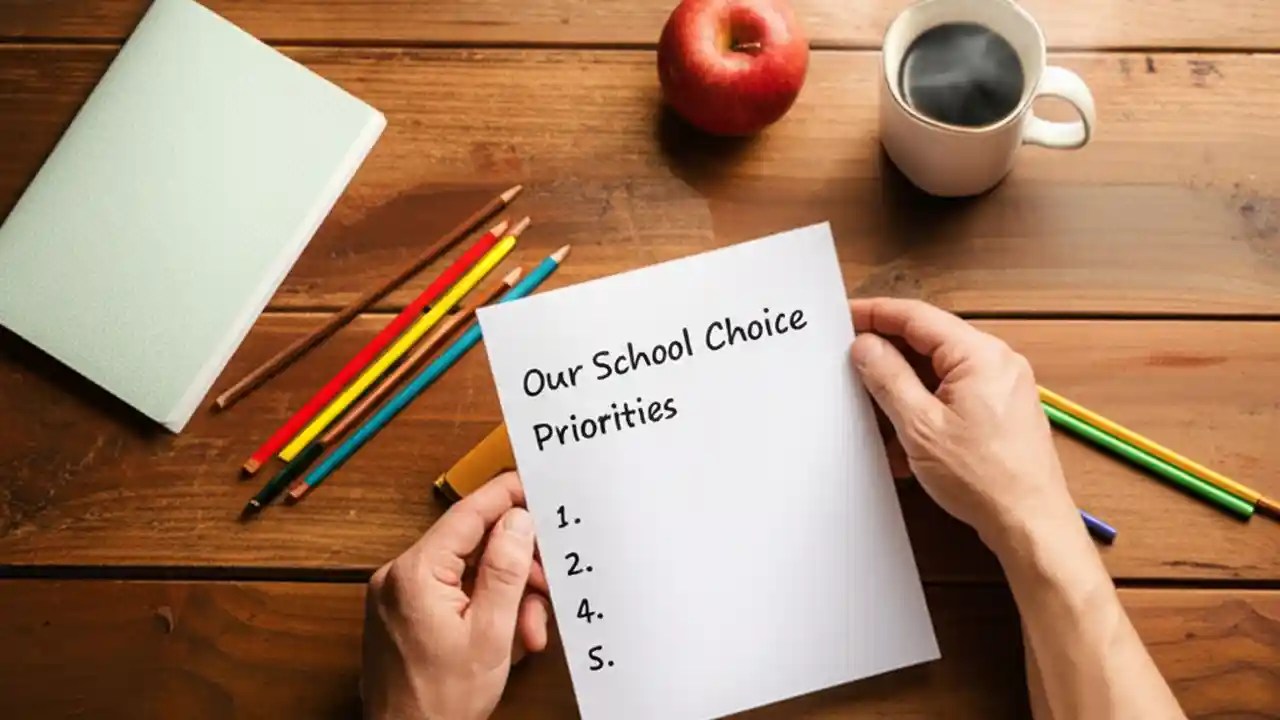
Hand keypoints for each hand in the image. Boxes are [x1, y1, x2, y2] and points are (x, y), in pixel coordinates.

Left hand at [362, 472, 551, 719]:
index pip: (468, 513)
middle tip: (542, 591)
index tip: (533, 484)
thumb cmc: (440, 702)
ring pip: (466, 572)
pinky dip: (482, 607)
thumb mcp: (491, 634)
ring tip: (526, 634)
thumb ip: (506, 570)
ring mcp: (397, 595)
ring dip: (504, 596)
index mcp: (415, 573)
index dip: (506, 496)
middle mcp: (398, 576)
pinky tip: (505, 637)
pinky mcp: (402, 612)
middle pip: (471, 545)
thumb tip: (518, 520)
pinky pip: (452, 592)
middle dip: (515, 568)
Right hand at [848, 298, 1077, 547]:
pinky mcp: (1002, 410)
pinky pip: (954, 394)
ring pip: (939, 371)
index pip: (917, 317)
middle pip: (929, 341)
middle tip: (850, 362)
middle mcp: (997, 361)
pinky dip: (925, 407)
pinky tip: (904, 436)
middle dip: (887, 354)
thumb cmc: (985, 479)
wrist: (1030, 523)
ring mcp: (1004, 385)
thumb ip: (887, 378)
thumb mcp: (919, 426)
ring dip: (904, 388)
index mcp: (980, 354)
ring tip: (876, 411)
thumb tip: (865, 346)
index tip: (845, 317)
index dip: (875, 314)